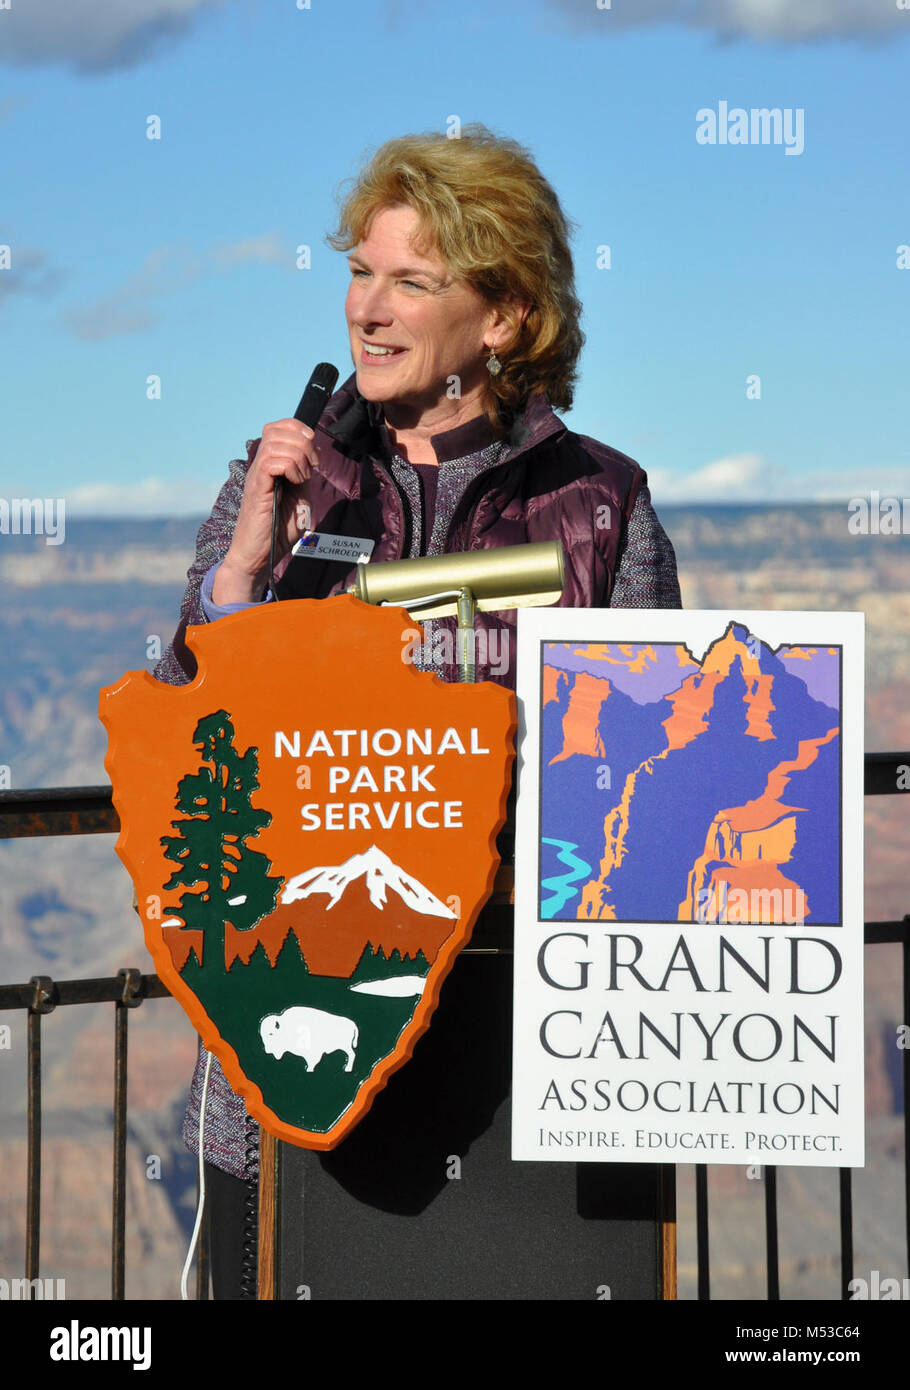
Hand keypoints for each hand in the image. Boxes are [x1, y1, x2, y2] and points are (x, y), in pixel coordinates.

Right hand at [213, 419, 319, 603]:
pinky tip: (296, 483)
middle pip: (276, 429)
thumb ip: (304, 475)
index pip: (278, 427)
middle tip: (311, 466)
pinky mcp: (257, 489)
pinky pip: (271, 462)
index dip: (298, 429)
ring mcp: (256, 476)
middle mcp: (259, 466)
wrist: (259, 556)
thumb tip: (313, 455)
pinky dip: (291, 468)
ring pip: (275, 443)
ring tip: (303, 478)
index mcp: (269, 465)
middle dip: (303, 442)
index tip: (313, 453)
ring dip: (298, 456)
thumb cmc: (277, 532)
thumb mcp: (300, 498)